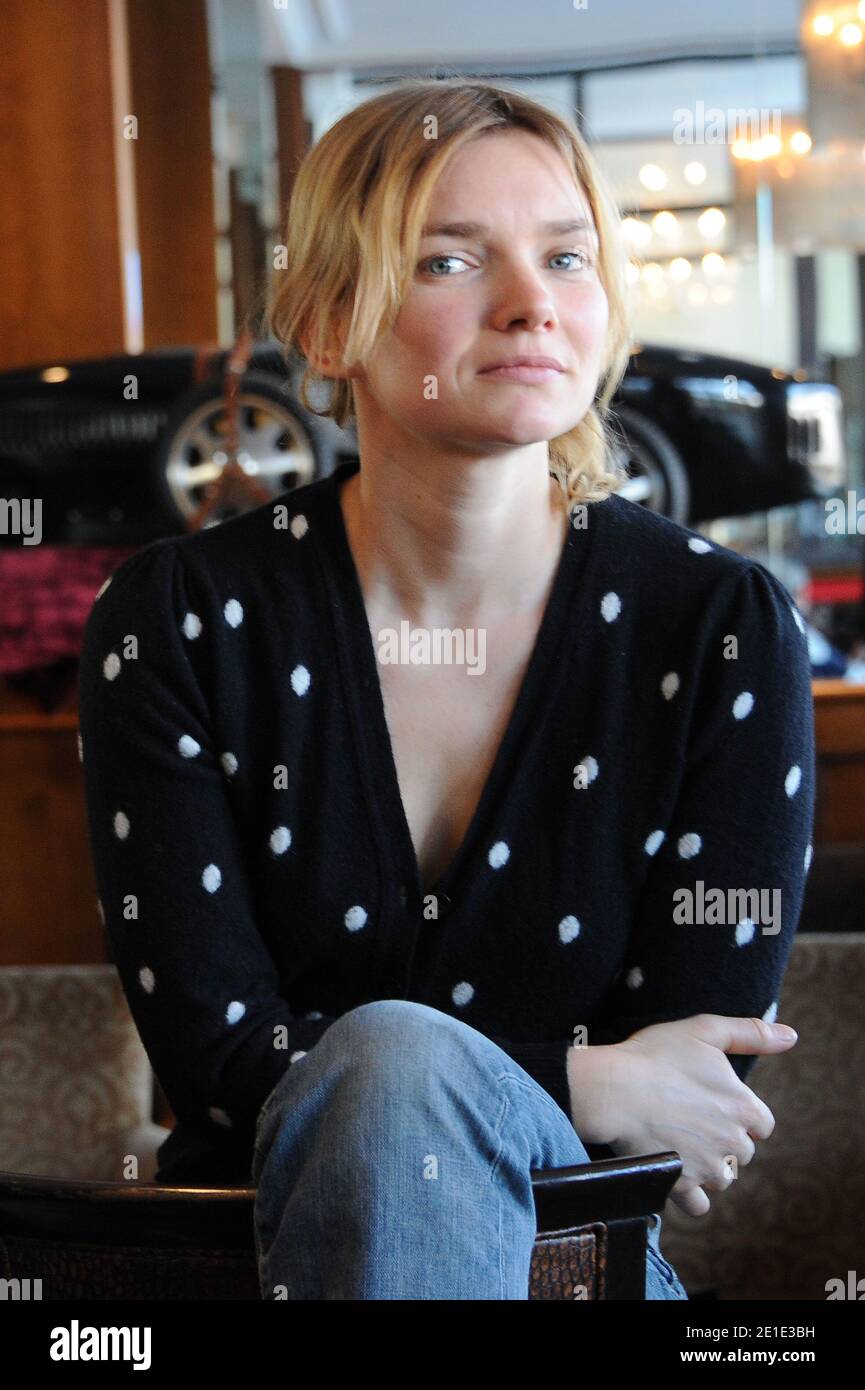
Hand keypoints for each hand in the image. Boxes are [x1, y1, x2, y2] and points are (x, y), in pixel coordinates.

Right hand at [568, 1014, 796, 1216]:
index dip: (741, 1114)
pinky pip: (699, 1205)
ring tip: (679, 1144)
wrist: (613, 1090)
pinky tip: (675, 1175)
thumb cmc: (655, 1056)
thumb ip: (751, 1034)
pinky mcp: (681, 1186)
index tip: (715, 1104)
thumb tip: (790, 1037)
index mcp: (743, 1107)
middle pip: (742, 1152)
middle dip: (723, 1141)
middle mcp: (733, 1143)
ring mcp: (708, 1168)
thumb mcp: (705, 1030)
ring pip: (722, 1178)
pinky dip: (690, 1194)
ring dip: (708, 1167)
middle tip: (691, 1120)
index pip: (763, 1124)